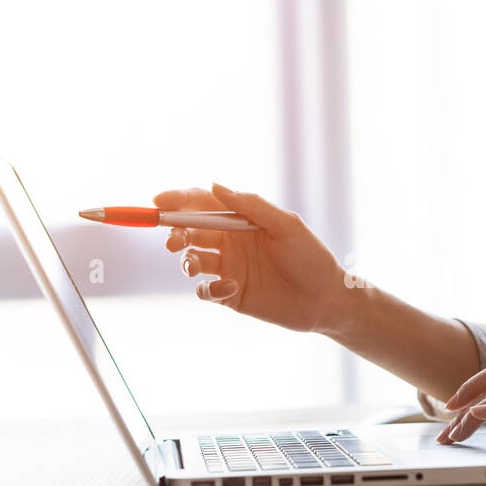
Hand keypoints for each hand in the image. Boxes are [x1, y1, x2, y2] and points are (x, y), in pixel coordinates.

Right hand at [154, 184, 348, 334]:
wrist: (325, 300)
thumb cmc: (311, 257)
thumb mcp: (287, 225)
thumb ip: (252, 206)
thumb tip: (215, 185)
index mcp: (241, 219)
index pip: (203, 204)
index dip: (178, 200)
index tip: (159, 202)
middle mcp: (230, 241)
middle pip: (190, 230)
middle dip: (176, 231)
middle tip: (174, 239)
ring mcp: (229, 268)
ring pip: (191, 260)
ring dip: (186, 260)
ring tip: (194, 264)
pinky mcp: (230, 295)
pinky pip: (205, 291)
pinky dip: (209, 289)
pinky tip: (230, 288)